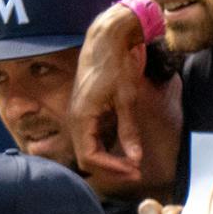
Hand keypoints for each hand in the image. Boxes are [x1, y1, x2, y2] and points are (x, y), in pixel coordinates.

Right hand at [69, 5, 152, 182]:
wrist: (106, 40)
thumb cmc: (115, 65)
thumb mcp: (127, 100)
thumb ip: (129, 131)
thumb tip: (135, 159)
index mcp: (81, 118)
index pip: (90, 157)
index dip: (112, 168)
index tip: (134, 170)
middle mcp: (76, 120)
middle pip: (88, 158)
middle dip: (111, 169)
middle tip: (136, 172)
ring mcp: (80, 116)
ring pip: (90, 150)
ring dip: (110, 160)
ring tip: (133, 165)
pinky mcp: (86, 112)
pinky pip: (93, 138)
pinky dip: (108, 148)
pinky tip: (125, 151)